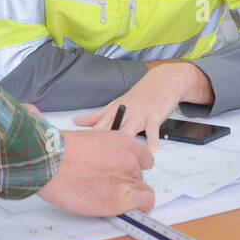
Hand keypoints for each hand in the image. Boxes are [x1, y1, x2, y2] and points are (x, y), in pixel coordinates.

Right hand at [37, 128, 154, 215]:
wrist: (48, 161)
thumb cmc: (61, 151)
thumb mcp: (93, 139)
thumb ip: (108, 152)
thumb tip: (109, 163)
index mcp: (123, 142)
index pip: (144, 159)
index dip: (134, 169)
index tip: (127, 175)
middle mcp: (128, 160)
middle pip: (140, 177)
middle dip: (127, 183)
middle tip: (108, 187)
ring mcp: (125, 179)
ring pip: (143, 192)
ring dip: (129, 196)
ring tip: (107, 197)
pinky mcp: (119, 200)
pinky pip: (144, 205)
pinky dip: (138, 209)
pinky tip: (125, 209)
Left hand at [72, 62, 211, 150]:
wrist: (162, 81)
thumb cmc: (139, 96)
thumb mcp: (116, 104)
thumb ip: (97, 116)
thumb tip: (77, 122)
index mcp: (113, 111)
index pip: (97, 125)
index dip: (87, 137)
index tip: (77, 147)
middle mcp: (124, 113)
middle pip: (110, 129)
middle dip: (101, 143)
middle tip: (94, 157)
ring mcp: (139, 115)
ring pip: (128, 130)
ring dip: (125, 143)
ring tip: (120, 158)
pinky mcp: (154, 117)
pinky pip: (152, 131)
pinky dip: (152, 141)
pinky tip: (150, 151)